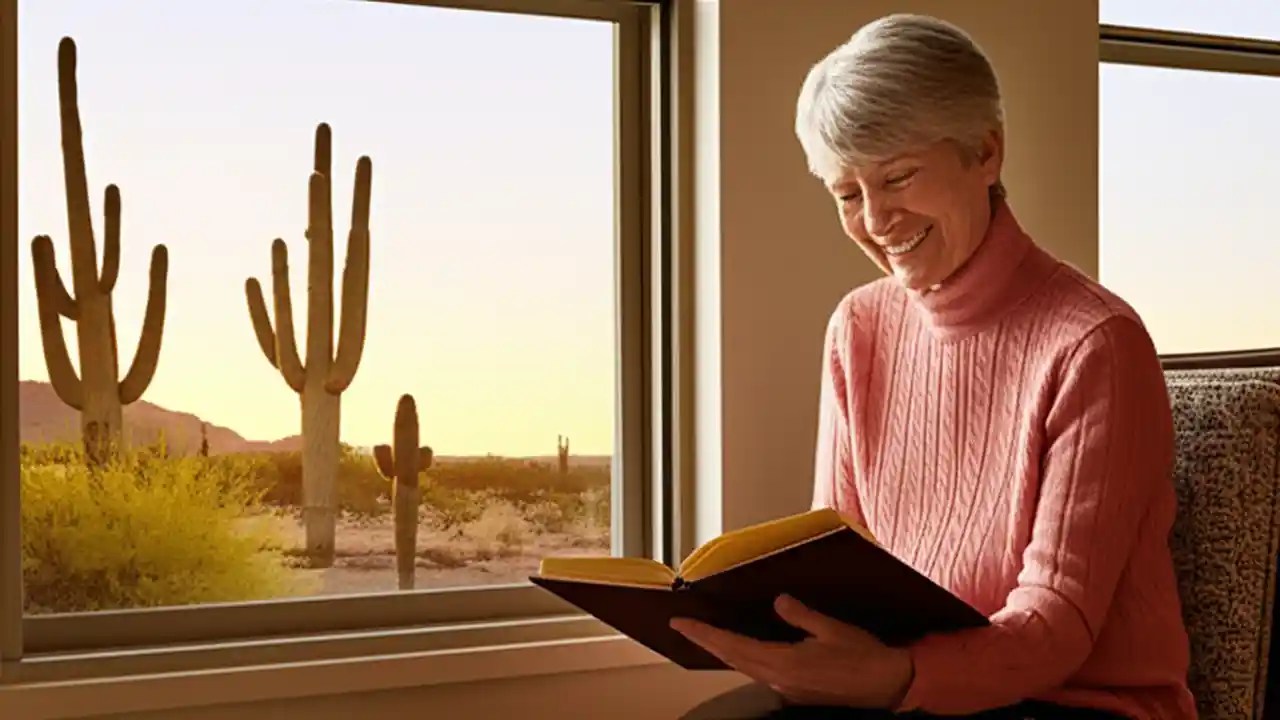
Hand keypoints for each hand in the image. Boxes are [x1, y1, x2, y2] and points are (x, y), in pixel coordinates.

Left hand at [670, 594, 913, 708]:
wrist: (888, 686)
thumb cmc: (864, 657)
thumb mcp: (831, 628)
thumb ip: (800, 615)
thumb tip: (779, 602)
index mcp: (785, 663)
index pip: (733, 646)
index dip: (705, 634)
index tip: (682, 623)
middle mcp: (780, 680)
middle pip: (733, 659)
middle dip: (706, 642)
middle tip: (684, 626)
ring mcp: (787, 689)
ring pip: (745, 667)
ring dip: (725, 650)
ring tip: (708, 634)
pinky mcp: (796, 691)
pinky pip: (761, 672)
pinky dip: (745, 657)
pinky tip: (744, 648)